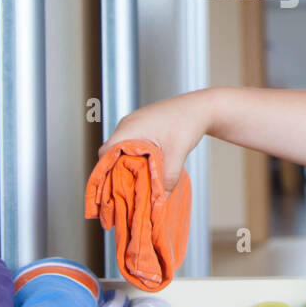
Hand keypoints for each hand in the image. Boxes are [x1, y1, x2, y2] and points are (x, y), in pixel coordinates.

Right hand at [97, 90, 211, 188]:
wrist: (200, 107)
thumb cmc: (187, 122)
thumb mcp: (177, 153)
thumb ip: (167, 178)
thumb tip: (160, 199)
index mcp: (130, 128)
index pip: (105, 152)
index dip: (105, 172)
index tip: (111, 189)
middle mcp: (128, 124)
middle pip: (111, 152)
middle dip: (115, 172)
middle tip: (123, 191)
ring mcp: (135, 124)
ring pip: (121, 149)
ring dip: (126, 165)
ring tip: (135, 183)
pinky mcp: (143, 126)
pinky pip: (131, 144)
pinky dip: (134, 157)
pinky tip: (145, 169)